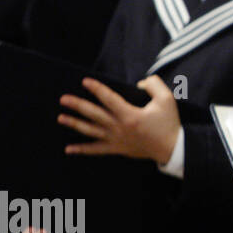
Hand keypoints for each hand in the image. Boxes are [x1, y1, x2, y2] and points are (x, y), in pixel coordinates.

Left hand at [59, 75, 180, 163]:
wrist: (172, 148)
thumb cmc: (169, 123)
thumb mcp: (167, 99)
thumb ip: (154, 85)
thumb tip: (140, 83)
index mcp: (130, 115)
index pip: (109, 99)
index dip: (96, 89)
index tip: (85, 81)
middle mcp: (119, 127)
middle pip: (94, 115)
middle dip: (78, 106)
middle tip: (63, 99)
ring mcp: (116, 139)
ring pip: (91, 131)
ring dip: (75, 124)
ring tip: (60, 118)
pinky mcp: (117, 149)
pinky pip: (96, 150)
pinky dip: (82, 150)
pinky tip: (69, 149)